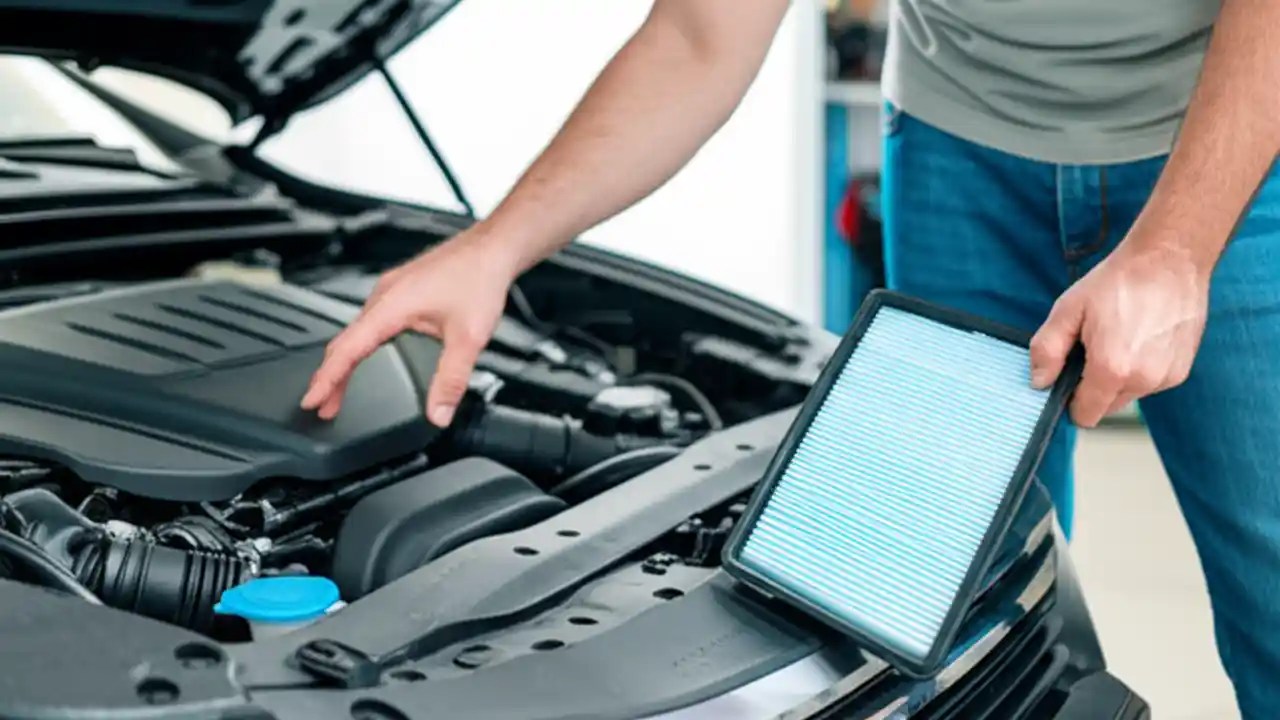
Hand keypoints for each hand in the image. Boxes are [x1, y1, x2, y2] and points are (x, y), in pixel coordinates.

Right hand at [301, 226, 517, 425]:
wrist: (493, 247)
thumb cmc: (479, 278)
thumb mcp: (469, 338)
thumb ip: (451, 380)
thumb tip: (438, 413)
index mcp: (390, 306)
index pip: (347, 350)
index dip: (327, 379)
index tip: (311, 400)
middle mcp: (384, 296)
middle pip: (345, 342)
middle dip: (330, 376)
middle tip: (323, 405)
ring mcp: (391, 291)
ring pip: (356, 331)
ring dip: (345, 360)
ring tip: (338, 387)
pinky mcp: (401, 290)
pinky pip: (369, 321)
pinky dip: (360, 344)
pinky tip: (366, 354)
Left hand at [1030, 240, 1210, 427]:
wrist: (1170, 259)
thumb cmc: (1119, 281)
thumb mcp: (1068, 310)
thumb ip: (1047, 350)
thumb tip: (1039, 381)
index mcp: (1112, 369)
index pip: (1085, 415)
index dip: (1071, 399)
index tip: (1068, 376)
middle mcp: (1144, 380)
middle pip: (1106, 407)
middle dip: (1093, 387)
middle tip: (1093, 348)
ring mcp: (1167, 377)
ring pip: (1128, 395)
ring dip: (1117, 378)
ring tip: (1118, 339)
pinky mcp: (1181, 370)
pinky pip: (1149, 384)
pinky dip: (1139, 370)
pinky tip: (1138, 339)